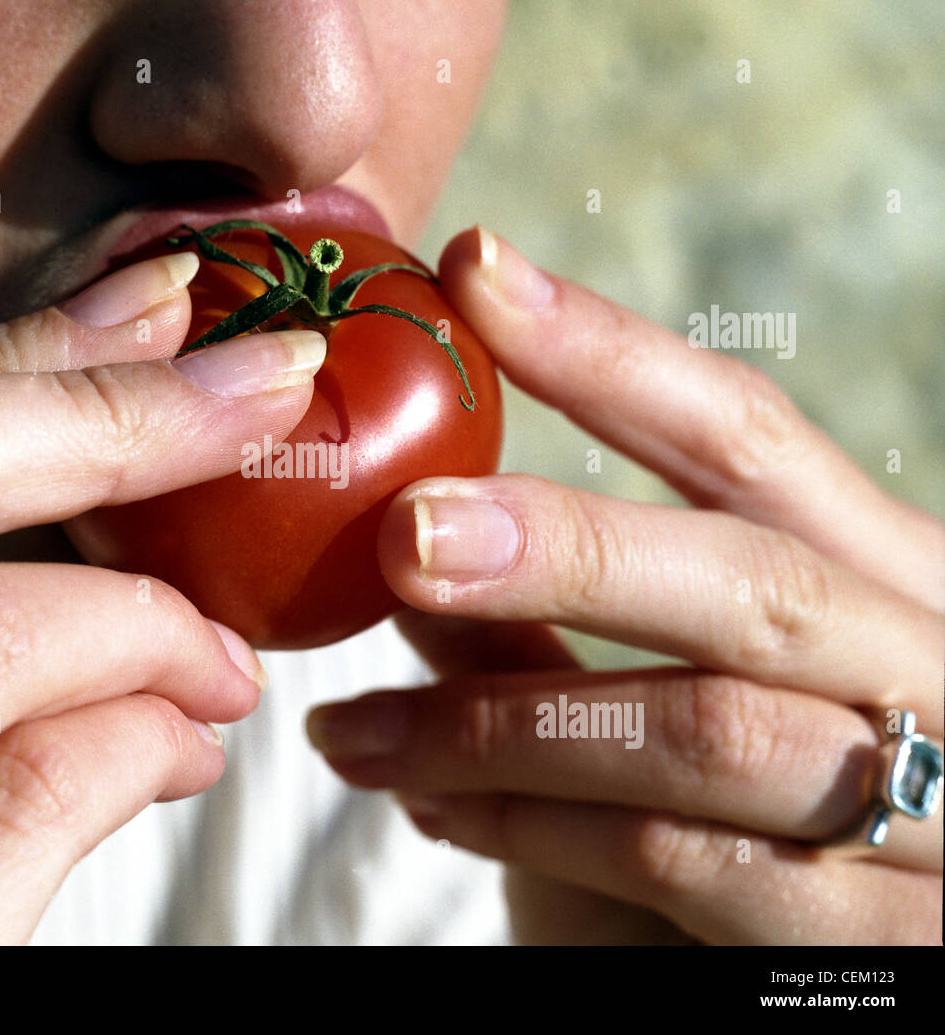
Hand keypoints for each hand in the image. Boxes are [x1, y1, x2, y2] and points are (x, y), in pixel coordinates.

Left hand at [307, 227, 942, 944]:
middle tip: (406, 534)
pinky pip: (677, 863)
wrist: (833, 988)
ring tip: (348, 732)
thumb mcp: (667, 700)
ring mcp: (932, 814)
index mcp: (886, 580)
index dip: (611, 352)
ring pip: (699, 731)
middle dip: (566, 548)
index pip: (751, 437)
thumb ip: (563, 632)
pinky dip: (528, 830)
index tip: (476, 272)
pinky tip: (432, 810)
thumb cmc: (741, 819)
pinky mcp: (877, 944)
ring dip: (490, 727)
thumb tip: (421, 537)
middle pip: (751, 578)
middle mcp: (927, 670)